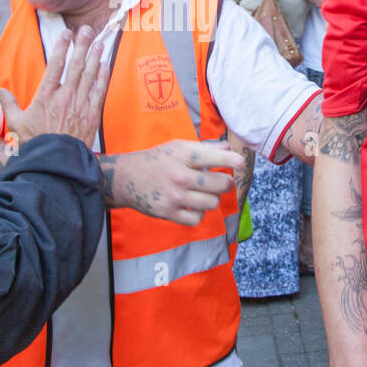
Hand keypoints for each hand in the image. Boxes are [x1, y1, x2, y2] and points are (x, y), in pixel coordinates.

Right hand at [0, 25, 109, 149]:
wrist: (55, 163)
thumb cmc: (35, 143)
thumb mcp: (16, 124)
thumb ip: (8, 104)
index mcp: (45, 97)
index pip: (55, 65)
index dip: (61, 47)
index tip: (66, 34)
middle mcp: (64, 97)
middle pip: (75, 66)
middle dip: (82, 46)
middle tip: (86, 30)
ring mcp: (79, 105)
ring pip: (89, 76)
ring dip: (94, 57)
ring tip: (98, 42)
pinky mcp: (91, 115)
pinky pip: (99, 92)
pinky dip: (102, 78)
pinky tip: (105, 65)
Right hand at [103, 140, 245, 226]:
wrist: (126, 178)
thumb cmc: (157, 160)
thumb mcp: (178, 147)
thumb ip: (205, 148)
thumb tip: (228, 147)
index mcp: (183, 155)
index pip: (213, 157)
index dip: (232, 160)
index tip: (240, 162)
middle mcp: (180, 175)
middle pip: (220, 184)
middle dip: (225, 183)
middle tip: (220, 182)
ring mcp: (174, 196)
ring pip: (212, 203)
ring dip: (212, 199)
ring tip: (204, 194)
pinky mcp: (168, 212)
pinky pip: (197, 219)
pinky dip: (199, 214)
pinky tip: (194, 206)